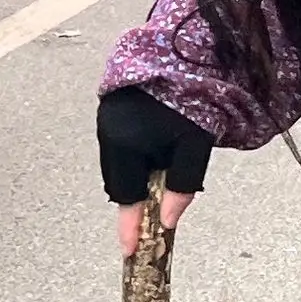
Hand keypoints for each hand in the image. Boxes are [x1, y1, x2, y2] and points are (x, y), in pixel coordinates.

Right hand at [97, 82, 211, 252]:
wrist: (182, 51)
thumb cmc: (191, 98)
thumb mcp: (194, 144)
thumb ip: (182, 185)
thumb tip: (168, 221)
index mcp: (125, 144)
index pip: (125, 196)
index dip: (129, 225)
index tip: (129, 250)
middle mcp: (108, 134)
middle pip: (118, 183)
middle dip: (135, 201)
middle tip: (153, 217)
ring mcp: (106, 121)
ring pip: (118, 166)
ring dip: (135, 180)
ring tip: (159, 184)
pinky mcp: (111, 111)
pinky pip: (119, 149)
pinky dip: (134, 161)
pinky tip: (154, 158)